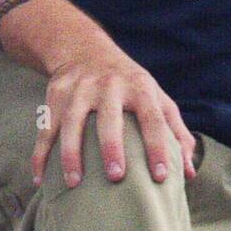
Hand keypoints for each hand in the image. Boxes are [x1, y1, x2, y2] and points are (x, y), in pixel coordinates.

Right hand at [30, 38, 197, 189]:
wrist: (85, 48)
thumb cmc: (129, 83)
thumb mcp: (156, 97)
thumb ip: (175, 132)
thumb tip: (189, 171)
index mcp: (139, 87)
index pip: (152, 118)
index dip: (159, 146)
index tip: (161, 175)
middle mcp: (109, 86)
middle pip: (109, 117)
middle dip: (112, 146)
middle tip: (116, 176)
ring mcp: (79, 89)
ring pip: (72, 122)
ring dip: (71, 153)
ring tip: (74, 182)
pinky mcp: (56, 95)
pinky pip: (46, 127)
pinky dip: (41, 153)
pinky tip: (40, 178)